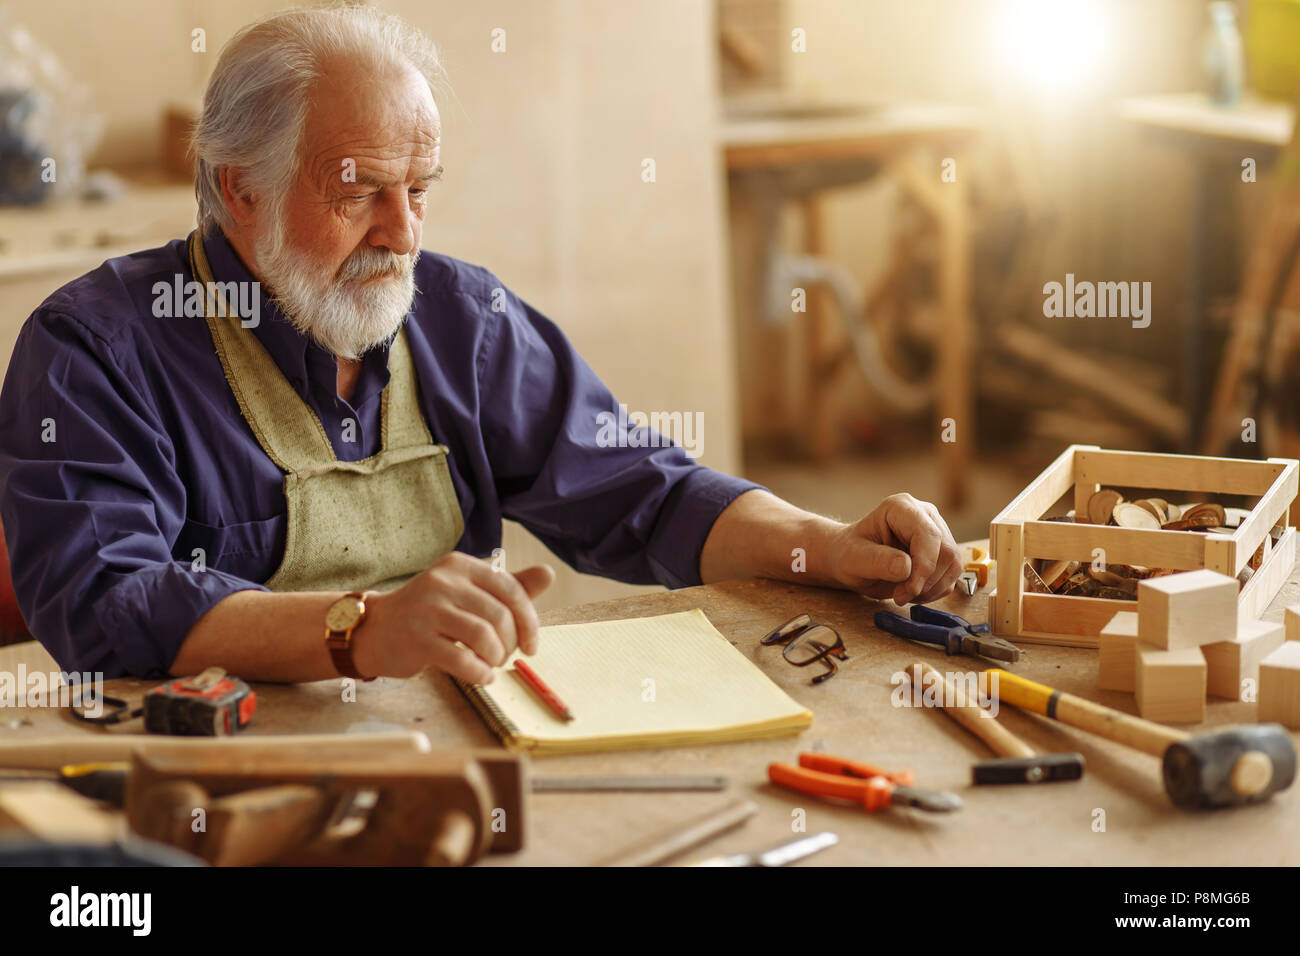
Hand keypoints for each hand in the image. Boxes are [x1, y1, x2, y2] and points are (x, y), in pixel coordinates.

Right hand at [356, 552, 555, 683]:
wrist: (374, 630)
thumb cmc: (430, 613)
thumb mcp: (468, 593)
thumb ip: (509, 586)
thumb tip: (548, 572)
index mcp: (461, 566)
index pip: (511, 590)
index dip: (529, 622)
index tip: (531, 646)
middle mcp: (444, 582)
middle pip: (500, 616)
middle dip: (511, 644)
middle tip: (503, 657)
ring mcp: (427, 609)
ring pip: (484, 637)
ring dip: (496, 659)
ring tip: (491, 665)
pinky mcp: (416, 639)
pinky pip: (462, 660)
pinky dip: (480, 673)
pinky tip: (482, 677)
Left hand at [826, 493, 960, 604]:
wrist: (852, 560)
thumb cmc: (849, 554)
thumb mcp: (854, 559)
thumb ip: (878, 561)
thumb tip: (906, 567)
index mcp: (901, 508)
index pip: (928, 535)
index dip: (924, 566)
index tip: (909, 590)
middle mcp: (924, 515)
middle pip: (946, 551)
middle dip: (926, 581)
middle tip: (900, 596)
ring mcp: (936, 532)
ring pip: (953, 564)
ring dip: (931, 588)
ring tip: (903, 594)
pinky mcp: (942, 552)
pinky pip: (951, 576)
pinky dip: (934, 591)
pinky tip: (912, 591)